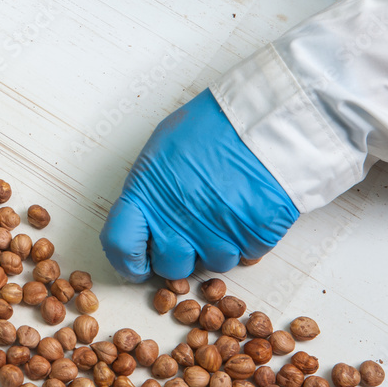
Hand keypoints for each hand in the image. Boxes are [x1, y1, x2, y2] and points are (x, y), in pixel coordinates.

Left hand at [99, 89, 299, 281]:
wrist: (266, 120)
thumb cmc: (211, 127)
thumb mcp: (161, 151)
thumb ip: (148, 192)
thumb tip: (143, 219)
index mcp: (147, 196)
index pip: (120, 246)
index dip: (128, 261)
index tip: (138, 262)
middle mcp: (179, 220)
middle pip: (170, 267)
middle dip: (179, 255)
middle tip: (191, 230)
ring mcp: (219, 232)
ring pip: (214, 263)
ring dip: (218, 245)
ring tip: (225, 208)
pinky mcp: (256, 236)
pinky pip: (249, 254)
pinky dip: (248, 238)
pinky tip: (248, 207)